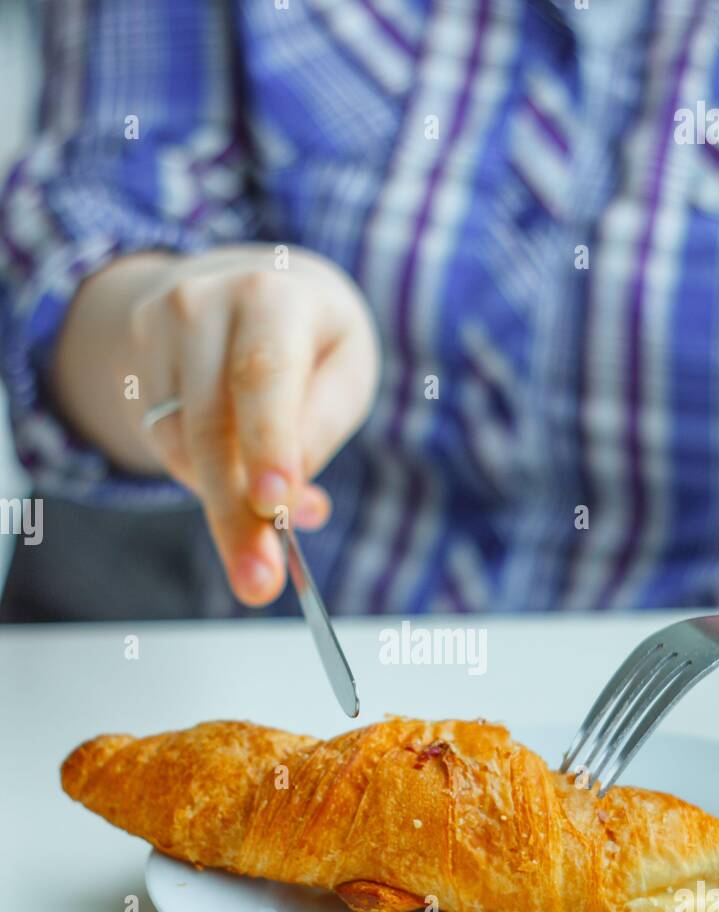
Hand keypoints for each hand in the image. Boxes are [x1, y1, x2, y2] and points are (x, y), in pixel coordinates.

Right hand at [53, 244, 379, 603]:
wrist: (252, 284)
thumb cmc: (314, 340)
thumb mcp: (344, 372)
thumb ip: (318, 433)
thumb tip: (291, 507)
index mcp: (274, 296)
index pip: (263, 376)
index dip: (267, 444)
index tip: (274, 506)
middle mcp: (204, 302)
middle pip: (211, 426)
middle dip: (235, 516)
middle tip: (259, 584)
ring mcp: (158, 330)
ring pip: (181, 446)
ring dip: (223, 505)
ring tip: (263, 533)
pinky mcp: (136, 362)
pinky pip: (164, 447)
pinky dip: (204, 479)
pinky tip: (235, 473)